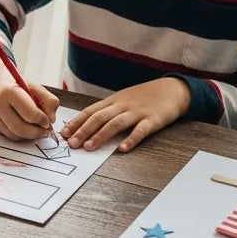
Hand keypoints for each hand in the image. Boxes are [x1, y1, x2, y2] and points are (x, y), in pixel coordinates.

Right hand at [0, 59, 59, 140]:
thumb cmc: (18, 87)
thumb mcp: (36, 88)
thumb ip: (49, 101)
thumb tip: (51, 120)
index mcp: (9, 92)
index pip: (30, 114)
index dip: (42, 120)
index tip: (48, 121)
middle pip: (21, 128)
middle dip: (37, 132)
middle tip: (45, 131)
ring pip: (15, 135)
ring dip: (30, 136)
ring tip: (37, 130)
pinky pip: (10, 137)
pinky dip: (21, 136)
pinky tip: (27, 129)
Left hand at [60, 78, 189, 151]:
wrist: (172, 89)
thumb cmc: (144, 97)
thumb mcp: (123, 99)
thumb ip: (107, 111)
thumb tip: (86, 125)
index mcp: (113, 101)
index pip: (90, 111)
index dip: (76, 122)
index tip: (64, 134)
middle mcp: (123, 105)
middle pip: (100, 117)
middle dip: (84, 130)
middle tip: (72, 144)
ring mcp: (138, 112)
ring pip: (116, 123)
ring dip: (101, 135)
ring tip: (89, 147)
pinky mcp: (153, 120)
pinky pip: (141, 130)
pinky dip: (131, 139)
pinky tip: (122, 149)